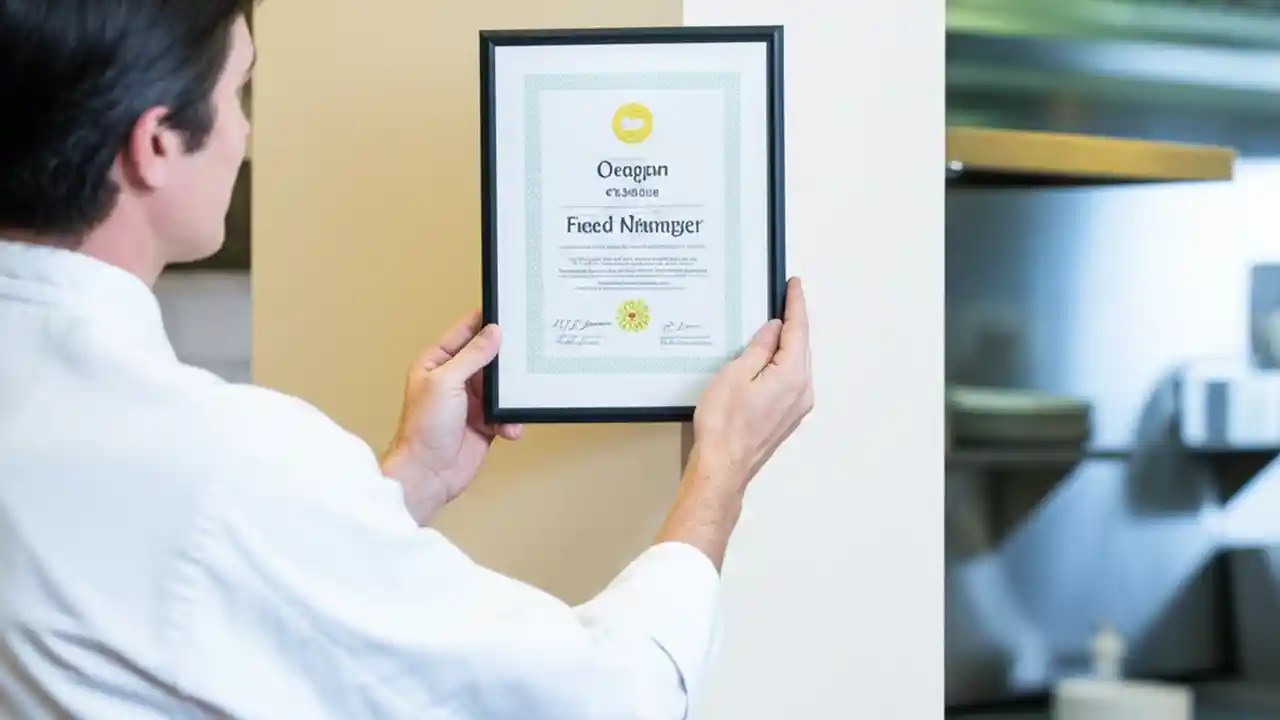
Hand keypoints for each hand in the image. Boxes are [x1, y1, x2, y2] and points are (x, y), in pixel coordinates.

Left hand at [382, 309, 522, 523]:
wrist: (428, 474)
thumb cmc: (423, 429)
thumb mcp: (446, 382)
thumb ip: (472, 356)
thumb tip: (492, 332)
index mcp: (437, 363)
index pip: (464, 333)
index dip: (485, 321)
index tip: (508, 310)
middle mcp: (454, 380)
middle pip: (488, 359)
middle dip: (507, 360)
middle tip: (527, 352)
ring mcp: (470, 402)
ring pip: (501, 388)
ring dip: (511, 395)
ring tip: (519, 398)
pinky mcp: (484, 424)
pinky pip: (505, 414)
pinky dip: (511, 420)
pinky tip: (510, 428)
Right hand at [689, 277, 813, 492]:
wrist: (723, 467)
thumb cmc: (723, 426)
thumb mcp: (735, 375)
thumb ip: (759, 348)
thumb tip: (773, 330)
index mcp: (792, 376)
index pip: (798, 330)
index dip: (795, 304)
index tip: (795, 286)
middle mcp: (802, 391)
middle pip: (801, 346)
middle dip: (793, 321)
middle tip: (785, 298)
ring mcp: (797, 406)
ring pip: (796, 364)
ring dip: (787, 344)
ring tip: (774, 325)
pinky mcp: (788, 417)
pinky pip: (791, 380)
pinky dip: (783, 363)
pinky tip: (769, 358)